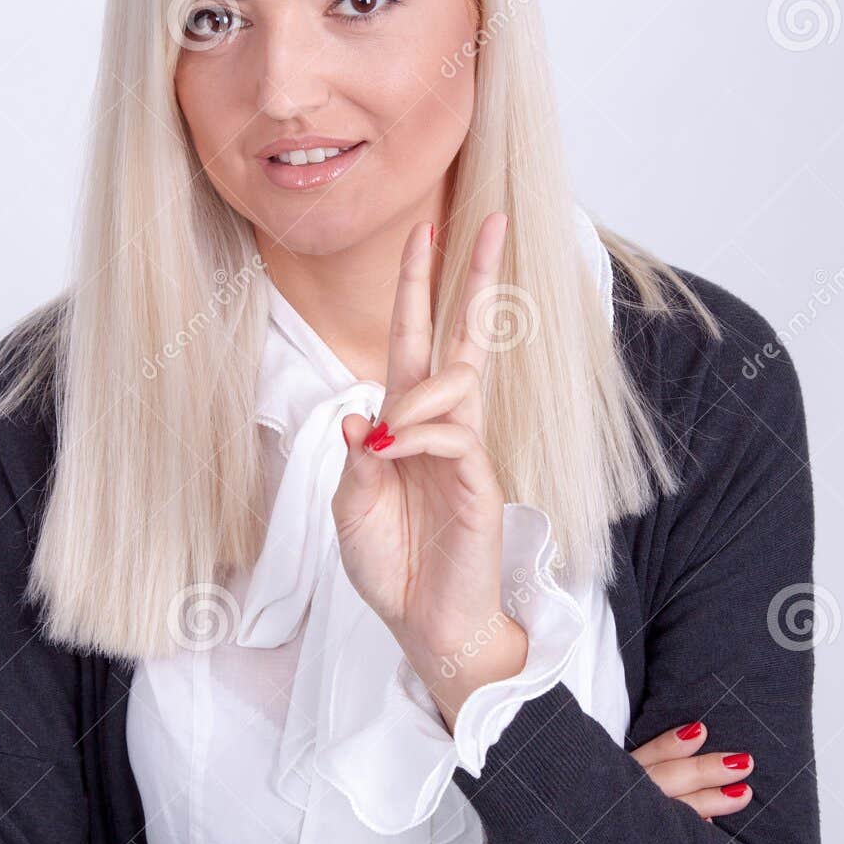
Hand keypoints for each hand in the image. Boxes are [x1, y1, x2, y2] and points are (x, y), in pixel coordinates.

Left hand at [332, 215, 511, 690]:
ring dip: (418, 392)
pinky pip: (455, 434)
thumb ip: (355, 460)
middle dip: (474, 279)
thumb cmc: (390, 565)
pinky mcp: (479, 482)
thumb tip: (361, 415)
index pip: (416, 340)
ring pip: (456, 382)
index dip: (419, 287)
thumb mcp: (350, 508)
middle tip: (492, 219)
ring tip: (390, 436)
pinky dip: (422, 433)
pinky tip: (397, 453)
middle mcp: (441, 427)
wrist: (424, 624)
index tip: (428, 231)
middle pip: (463, 337)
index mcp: (406, 424)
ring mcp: (464, 452)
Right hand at [480, 722, 754, 843]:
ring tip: (744, 791)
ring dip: (708, 802)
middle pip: (654, 786)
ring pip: (665, 817)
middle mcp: (593, 828)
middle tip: (742, 759)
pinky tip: (717, 831)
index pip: (631, 768)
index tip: (699, 731)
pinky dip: (690, 839)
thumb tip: (654, 805)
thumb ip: (596, 825)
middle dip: (701, 769)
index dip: (665, 747)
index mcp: (582, 811)